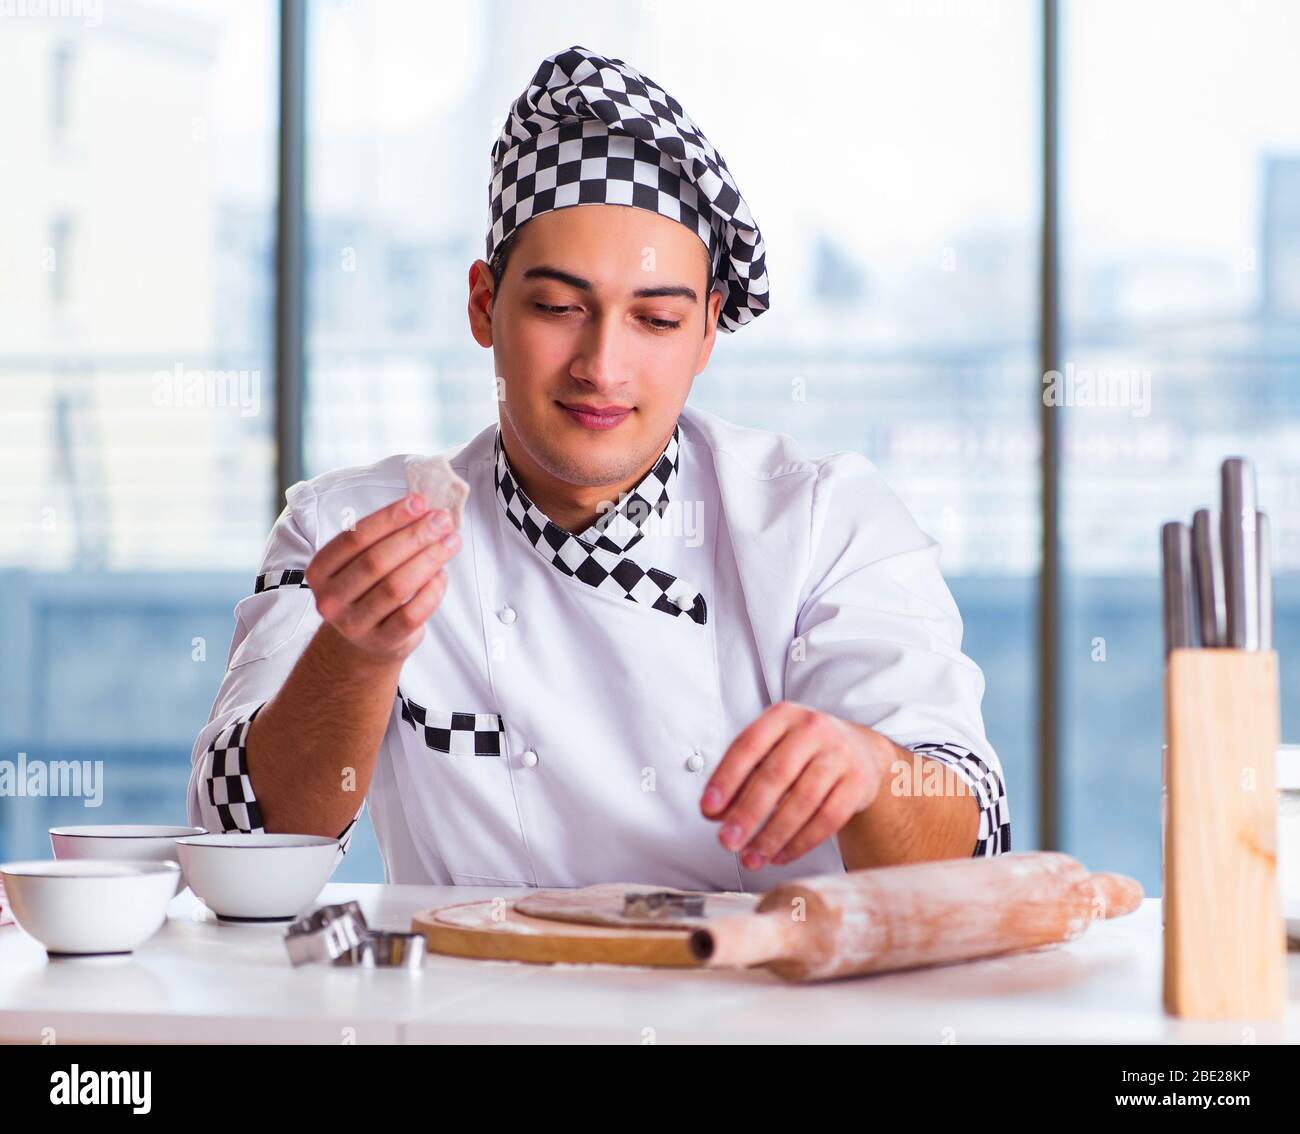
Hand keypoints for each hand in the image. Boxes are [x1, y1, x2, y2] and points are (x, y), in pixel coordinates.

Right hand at [305, 493, 460, 664]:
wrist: (365, 641)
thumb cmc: (367, 588)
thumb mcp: (360, 562)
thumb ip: (384, 537)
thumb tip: (425, 510)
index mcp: (320, 571)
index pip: (354, 538)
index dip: (389, 518)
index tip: (419, 502)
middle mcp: (331, 599)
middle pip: (376, 561)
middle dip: (415, 536)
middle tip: (443, 520)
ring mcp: (354, 624)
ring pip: (396, 587)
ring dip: (429, 559)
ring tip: (451, 541)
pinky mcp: (382, 642)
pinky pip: (412, 614)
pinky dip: (431, 591)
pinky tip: (442, 574)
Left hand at [700, 701, 891, 868]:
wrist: (860, 750)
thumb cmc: (803, 752)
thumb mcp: (771, 751)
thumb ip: (740, 777)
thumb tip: (713, 813)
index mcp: (782, 715)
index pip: (748, 746)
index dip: (726, 779)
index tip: (708, 810)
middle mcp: (813, 728)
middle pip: (775, 775)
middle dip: (747, 813)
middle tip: (727, 842)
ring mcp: (839, 754)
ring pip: (803, 800)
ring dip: (773, 835)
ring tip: (751, 858)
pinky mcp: (859, 782)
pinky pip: (828, 818)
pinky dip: (801, 842)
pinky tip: (781, 856)